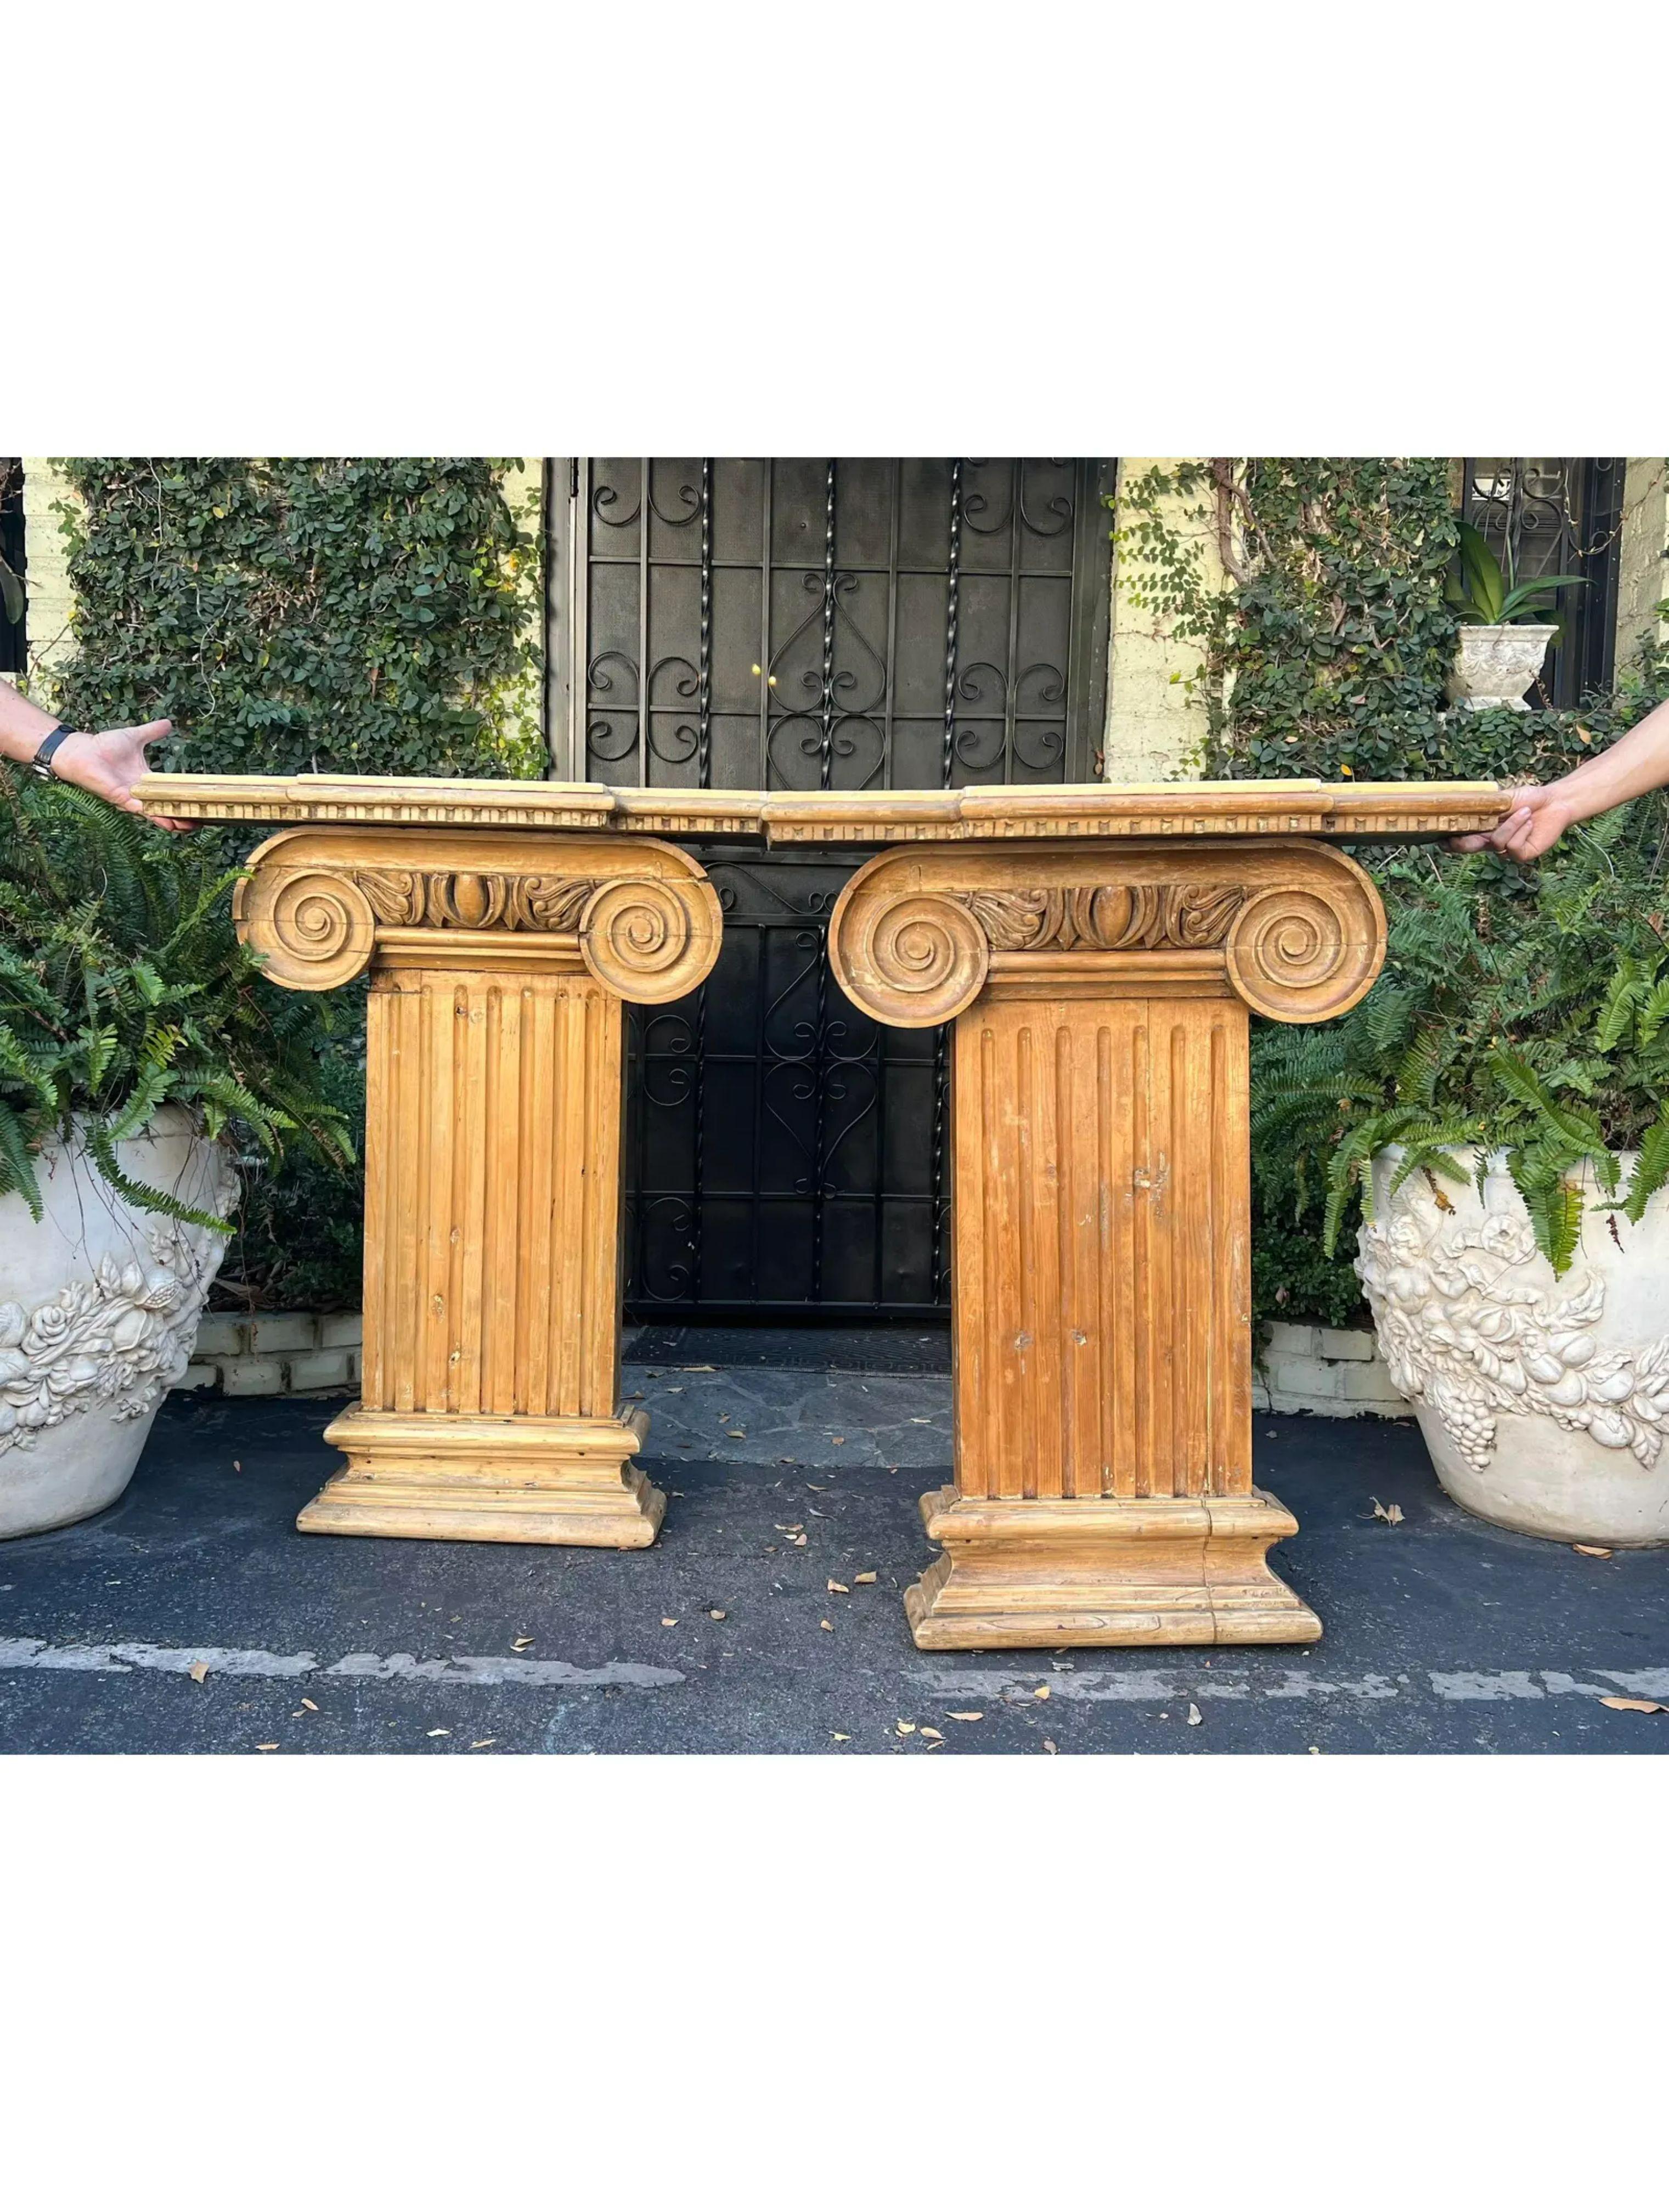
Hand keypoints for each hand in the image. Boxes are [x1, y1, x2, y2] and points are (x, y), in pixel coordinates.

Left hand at [48, 720, 193, 831]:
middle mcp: (141, 792)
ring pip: (153, 812)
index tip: (200, 805)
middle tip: (199, 823)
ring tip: (184, 826)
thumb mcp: (135, 737)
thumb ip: (152, 732)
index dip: (183, 800)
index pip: (168, 794)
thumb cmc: (104, 745)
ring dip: (168, 820)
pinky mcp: (119, 796)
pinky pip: (136, 807)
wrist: (81, 750)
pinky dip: (149, 812)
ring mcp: (130, 797)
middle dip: (180, 817)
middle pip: (164, 808)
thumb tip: (169, 722)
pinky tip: (164, 819)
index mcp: (146, 780)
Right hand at [1449, 783, 1581, 860]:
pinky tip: (1529, 822)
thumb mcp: (1501, 799)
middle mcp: (1491, 842)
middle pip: (1466, 848)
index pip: (1459, 838)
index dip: (1447, 840)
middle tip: (1453, 837)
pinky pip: (1513, 846)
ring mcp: (1506, 851)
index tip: (1437, 836)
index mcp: (1482, 829)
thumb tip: (1459, 805)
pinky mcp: (1522, 855)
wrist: (1555, 802)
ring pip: (1496, 843)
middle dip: (1459, 843)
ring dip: (1511, 824)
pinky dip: (1521, 830)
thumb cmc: (1528, 798)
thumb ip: (1482, 806)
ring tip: (1525, 812)